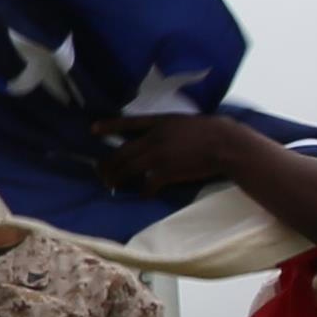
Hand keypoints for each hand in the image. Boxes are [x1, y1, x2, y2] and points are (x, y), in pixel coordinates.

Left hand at [103, 113, 249, 199]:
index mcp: (158, 122)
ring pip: (128, 169)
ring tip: (110, 184)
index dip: (108, 126)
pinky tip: (142, 194)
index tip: (92, 129)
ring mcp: (158, 156)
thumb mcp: (183, 121)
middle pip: (121, 152)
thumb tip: (154, 139)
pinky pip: (147, 184)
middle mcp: (153, 138)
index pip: (127, 123)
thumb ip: (166, 128)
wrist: (224, 144)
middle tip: (99, 172)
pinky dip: (143, 191)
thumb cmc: (209, 131)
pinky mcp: (166, 173)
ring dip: (116, 178)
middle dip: (107, 164)